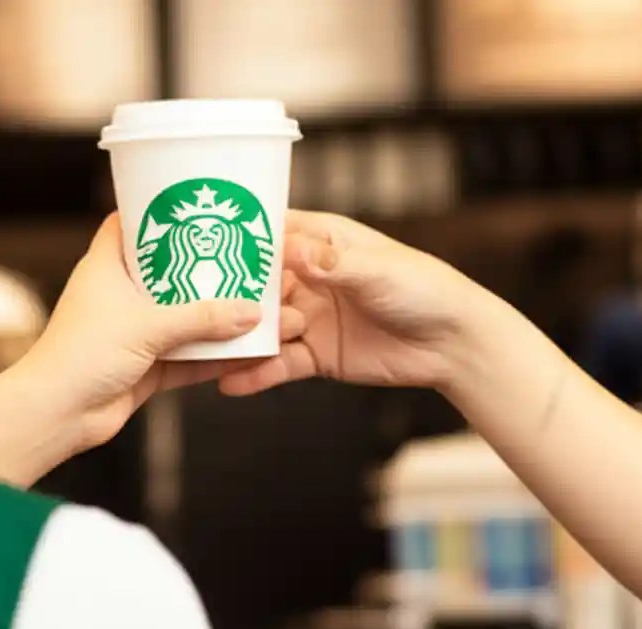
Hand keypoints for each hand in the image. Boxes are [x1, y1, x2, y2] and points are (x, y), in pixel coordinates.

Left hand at [17, 214, 306, 447]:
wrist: (57, 415)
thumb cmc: (81, 355)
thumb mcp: (147, 326)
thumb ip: (201, 318)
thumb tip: (251, 311)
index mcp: (106, 267)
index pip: (130, 224)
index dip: (160, 212)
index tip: (197, 204)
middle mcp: (120, 296)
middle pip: (170, 272)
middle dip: (208, 268)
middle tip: (248, 255)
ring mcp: (133, 333)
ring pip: (185, 318)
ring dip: (220, 317)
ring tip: (261, 304)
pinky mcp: (145, 367)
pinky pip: (188, 356)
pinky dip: (216, 355)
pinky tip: (250, 351)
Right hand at [219, 210, 492, 395]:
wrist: (455, 344)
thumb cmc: (424, 289)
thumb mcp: (378, 269)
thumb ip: (332, 263)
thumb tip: (289, 250)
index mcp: (322, 243)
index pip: (271, 232)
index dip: (237, 236)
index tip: (199, 240)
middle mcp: (308, 278)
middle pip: (255, 283)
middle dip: (225, 293)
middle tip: (186, 303)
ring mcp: (308, 317)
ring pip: (261, 326)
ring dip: (235, 337)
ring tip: (200, 349)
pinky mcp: (314, 355)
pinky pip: (278, 364)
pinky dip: (256, 374)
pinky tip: (231, 383)